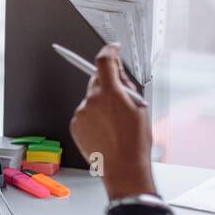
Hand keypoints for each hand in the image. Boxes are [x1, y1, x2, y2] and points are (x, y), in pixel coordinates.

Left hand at [68, 43, 154, 199]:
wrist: (123, 167)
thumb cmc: (135, 140)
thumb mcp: (139, 107)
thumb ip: (126, 86)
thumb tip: (118, 72)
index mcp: (110, 93)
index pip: (104, 61)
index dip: (109, 51)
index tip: (112, 48)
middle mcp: (92, 100)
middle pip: (96, 80)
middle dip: (107, 83)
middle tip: (121, 96)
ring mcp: (81, 112)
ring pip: (91, 99)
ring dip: (101, 104)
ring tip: (115, 123)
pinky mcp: (75, 124)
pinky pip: (85, 113)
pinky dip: (93, 116)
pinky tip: (105, 130)